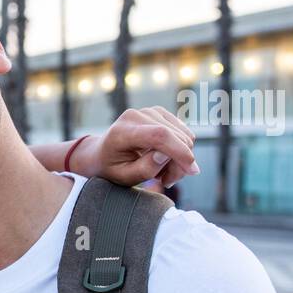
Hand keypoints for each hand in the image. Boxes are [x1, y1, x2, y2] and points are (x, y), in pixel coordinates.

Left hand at [76, 108, 198, 187]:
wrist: (101, 154)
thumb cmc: (112, 169)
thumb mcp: (124, 177)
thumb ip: (144, 168)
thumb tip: (164, 154)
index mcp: (122, 132)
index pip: (159, 135)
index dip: (179, 151)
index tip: (191, 171)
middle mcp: (135, 116)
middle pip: (175, 136)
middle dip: (179, 163)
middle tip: (166, 181)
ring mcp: (148, 111)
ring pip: (183, 135)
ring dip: (179, 158)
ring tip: (162, 172)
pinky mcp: (159, 113)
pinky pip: (183, 132)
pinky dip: (179, 149)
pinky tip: (164, 160)